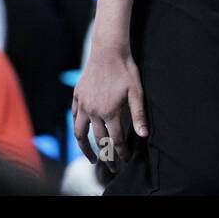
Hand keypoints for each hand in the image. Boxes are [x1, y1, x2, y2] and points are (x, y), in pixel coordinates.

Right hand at [71, 42, 148, 170]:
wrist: (108, 50)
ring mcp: (83, 104)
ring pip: (80, 132)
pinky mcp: (77, 96)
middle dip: (106, 156)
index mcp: (110, 111)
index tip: (126, 161)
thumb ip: (139, 114)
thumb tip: (144, 134)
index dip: (121, 152)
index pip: (115, 139)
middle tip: (112, 167)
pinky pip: (74, 116)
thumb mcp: (136, 92)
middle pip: (98, 140)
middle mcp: (93, 111)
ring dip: (85, 148)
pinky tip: (81, 133)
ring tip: (91, 158)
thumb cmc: (125, 70)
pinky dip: (77, 127)